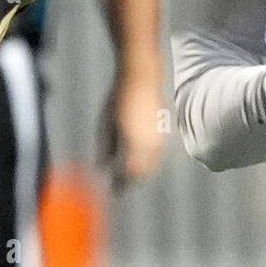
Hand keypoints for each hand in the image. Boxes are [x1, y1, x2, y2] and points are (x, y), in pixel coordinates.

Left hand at [98, 72, 166, 186]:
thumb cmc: (119, 99)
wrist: (142, 77)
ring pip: (151, 165)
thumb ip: (105, 148)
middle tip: (118, 186)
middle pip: (143, 172)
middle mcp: (151, 143)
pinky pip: (156, 155)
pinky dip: (147, 162)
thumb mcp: (106, 124)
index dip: (121, 184)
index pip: (130, 174)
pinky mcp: (164, 132)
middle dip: (130, 180)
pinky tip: (137, 160)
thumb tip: (102, 168)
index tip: (112, 189)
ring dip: (140, 171)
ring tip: (126, 174)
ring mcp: (160, 137)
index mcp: (135, 143)